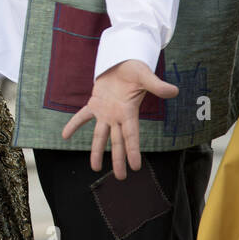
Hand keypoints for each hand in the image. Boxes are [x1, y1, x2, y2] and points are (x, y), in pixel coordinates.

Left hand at [61, 59, 179, 178]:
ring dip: (97, 151)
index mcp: (129, 113)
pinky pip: (82, 116)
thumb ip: (158, 86)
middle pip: (117, 142)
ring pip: (99, 135)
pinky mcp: (94, 103)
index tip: (136, 167)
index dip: (133, 151)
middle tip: (121, 178)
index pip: (131, 136)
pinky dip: (73, 124)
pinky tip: (64, 135)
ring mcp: (105, 112)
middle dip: (118, 160)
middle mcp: (117, 117)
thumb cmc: (136, 69)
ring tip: (94, 168)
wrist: (123, 61)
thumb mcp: (146, 77)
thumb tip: (174, 91)